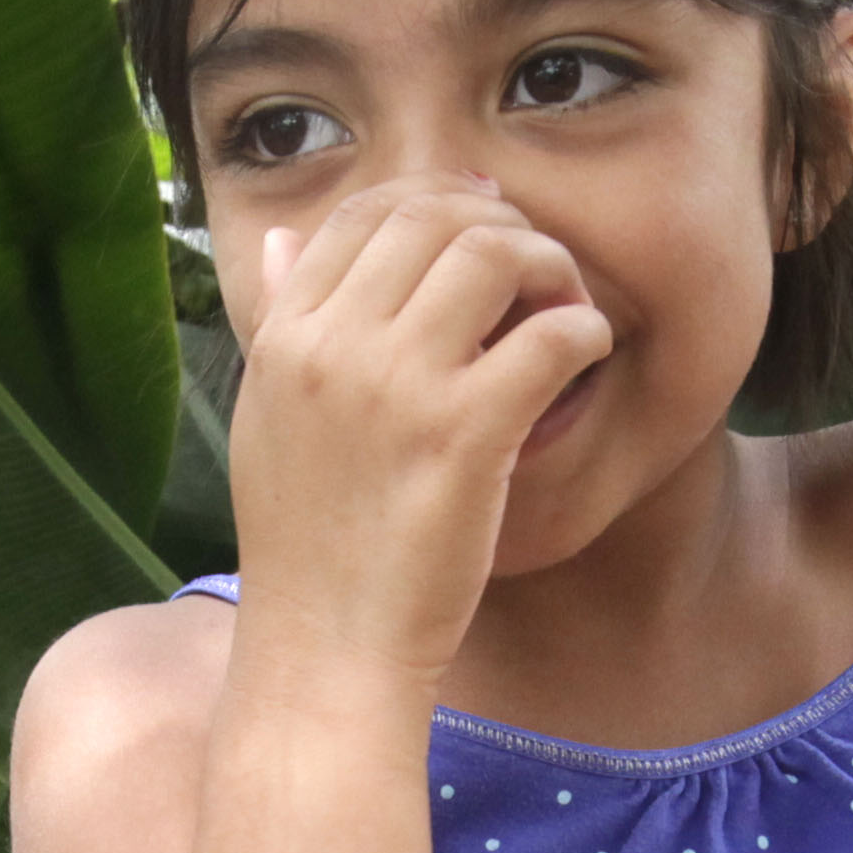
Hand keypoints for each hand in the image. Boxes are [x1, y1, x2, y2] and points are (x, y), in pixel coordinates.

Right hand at [228, 174, 611, 687]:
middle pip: (433, 218)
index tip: (480, 224)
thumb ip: (276, 326)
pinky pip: (551, 335)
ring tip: (564, 309)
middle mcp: (334, 348)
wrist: (325, 652)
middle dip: (501, 226)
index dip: (435, 200)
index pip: (362, 213)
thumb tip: (278, 240)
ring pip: (494, 255)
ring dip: (549, 268)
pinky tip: (586, 357)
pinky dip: (585, 331)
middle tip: (536, 270)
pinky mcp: (465, 435)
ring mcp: (398, 388)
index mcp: (285, 339)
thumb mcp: (265, 422)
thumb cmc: (306, 548)